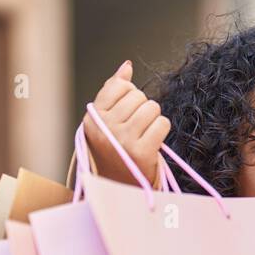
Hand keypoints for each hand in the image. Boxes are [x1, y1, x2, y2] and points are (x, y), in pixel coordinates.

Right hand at [82, 60, 169, 189]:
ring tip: (144, 134)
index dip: (129, 96)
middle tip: (136, 128)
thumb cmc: (114, 151)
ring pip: (152, 108)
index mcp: (92, 117)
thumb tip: (126, 66)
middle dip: (142, 108)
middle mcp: (104, 128)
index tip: (125, 113)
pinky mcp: (141, 152)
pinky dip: (161, 131)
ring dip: (153, 119)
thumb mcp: (106, 121)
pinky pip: (162, 124)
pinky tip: (152, 142)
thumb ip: (114, 91)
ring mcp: (122, 140)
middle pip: (138, 96)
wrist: (119, 188)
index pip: (120, 85)